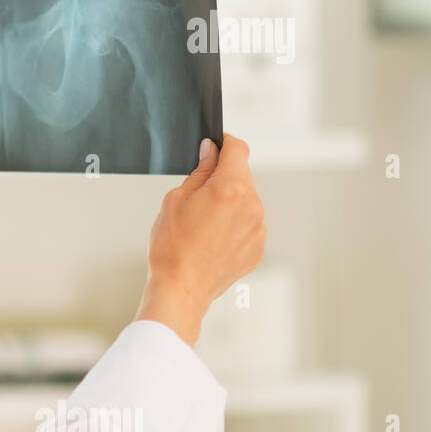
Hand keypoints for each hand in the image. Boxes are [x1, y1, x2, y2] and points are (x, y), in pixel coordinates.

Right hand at [135, 133, 266, 346]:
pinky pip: (248, 224)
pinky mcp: (258, 246)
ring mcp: (258, 227)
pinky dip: (233, 224)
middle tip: (196, 195)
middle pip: (242, 176)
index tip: (215, 145)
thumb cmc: (172, 246)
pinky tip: (211, 239)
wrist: (181, 288)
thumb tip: (210, 151)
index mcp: (230, 188)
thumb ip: (200, 172)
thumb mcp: (176, 200)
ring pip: (245, 201)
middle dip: (222, 178)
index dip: (225, 143)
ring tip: (202, 224)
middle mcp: (252, 205)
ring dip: (228, 203)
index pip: (238, 150)